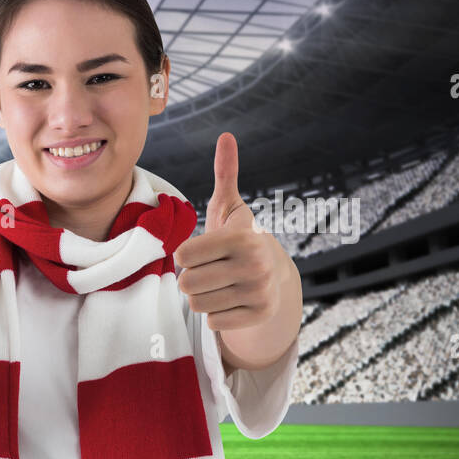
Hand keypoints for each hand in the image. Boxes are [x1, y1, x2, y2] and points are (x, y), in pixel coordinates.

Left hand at [172, 132, 288, 332]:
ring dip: (202, 297)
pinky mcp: (259, 315)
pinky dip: (217, 314)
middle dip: (192, 278)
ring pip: (197, 304)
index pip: (183, 256)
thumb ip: (225, 174)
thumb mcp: (230, 208)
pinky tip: (232, 300)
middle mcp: (254, 265)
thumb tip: (226, 136)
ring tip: (221, 284)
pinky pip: (212, 322)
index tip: (201, 251)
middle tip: (211, 270)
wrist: (275, 275)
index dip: (185, 255)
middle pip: (186, 284)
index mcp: (241, 238)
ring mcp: (259, 292)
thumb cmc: (239, 238)